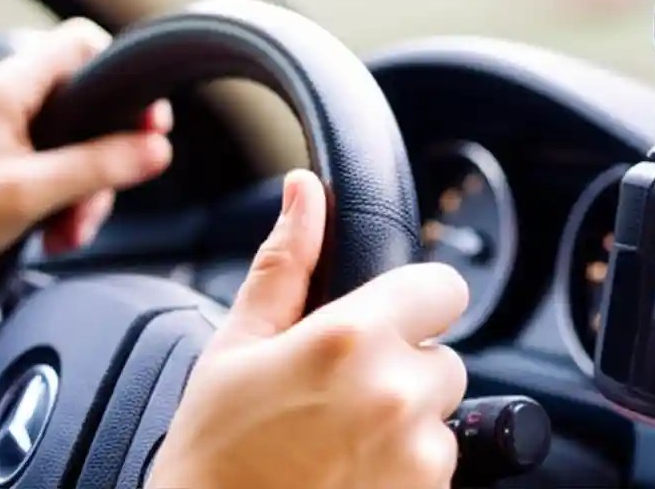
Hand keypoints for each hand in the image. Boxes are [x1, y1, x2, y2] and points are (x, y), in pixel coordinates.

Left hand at [0, 18, 172, 305]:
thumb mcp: (31, 190)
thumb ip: (99, 166)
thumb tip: (157, 149)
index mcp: (13, 89)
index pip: (83, 44)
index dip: (122, 75)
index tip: (145, 119)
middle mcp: (14, 105)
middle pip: (94, 108)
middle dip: (110, 157)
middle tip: (114, 186)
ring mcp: (13, 139)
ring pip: (83, 151)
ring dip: (90, 193)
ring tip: (73, 228)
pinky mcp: (11, 172)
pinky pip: (63, 179)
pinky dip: (69, 207)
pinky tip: (58, 235)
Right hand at [149, 170, 469, 488]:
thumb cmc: (212, 459)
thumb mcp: (234, 350)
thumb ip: (284, 264)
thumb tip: (305, 193)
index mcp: (350, 338)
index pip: (443, 286)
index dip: (414, 301)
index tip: (384, 322)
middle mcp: (397, 392)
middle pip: (442, 356)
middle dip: (403, 369)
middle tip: (338, 397)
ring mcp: (419, 454)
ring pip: (442, 416)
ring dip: (407, 424)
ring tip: (338, 444)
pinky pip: (440, 466)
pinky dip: (406, 470)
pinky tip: (349, 475)